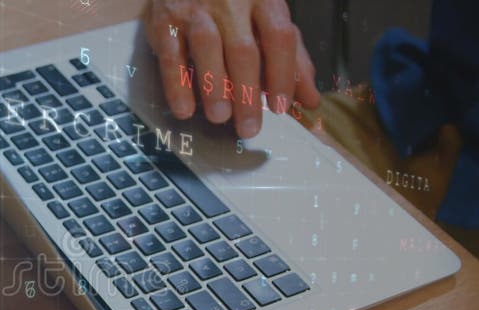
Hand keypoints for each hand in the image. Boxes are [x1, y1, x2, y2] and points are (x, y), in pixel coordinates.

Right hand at [145, 0, 319, 138]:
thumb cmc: (235, 7)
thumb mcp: (268, 23)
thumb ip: (291, 59)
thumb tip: (311, 100)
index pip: (279, 36)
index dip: (282, 73)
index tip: (280, 107)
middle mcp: (231, 1)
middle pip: (243, 49)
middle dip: (247, 92)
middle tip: (249, 127)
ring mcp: (197, 10)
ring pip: (207, 47)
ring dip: (214, 86)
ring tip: (220, 118)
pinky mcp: (166, 22)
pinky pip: (171, 55)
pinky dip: (178, 84)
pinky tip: (185, 109)